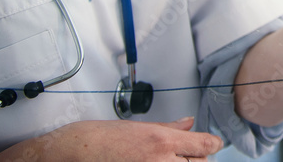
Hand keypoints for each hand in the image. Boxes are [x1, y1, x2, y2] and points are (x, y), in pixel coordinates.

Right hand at [0, 116, 221, 160]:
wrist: (70, 154)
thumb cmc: (97, 139)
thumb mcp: (137, 127)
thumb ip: (168, 128)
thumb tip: (188, 123)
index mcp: (161, 141)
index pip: (204, 146)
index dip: (211, 145)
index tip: (212, 145)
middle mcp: (160, 161)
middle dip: (196, 160)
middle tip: (188, 156)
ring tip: (167, 160)